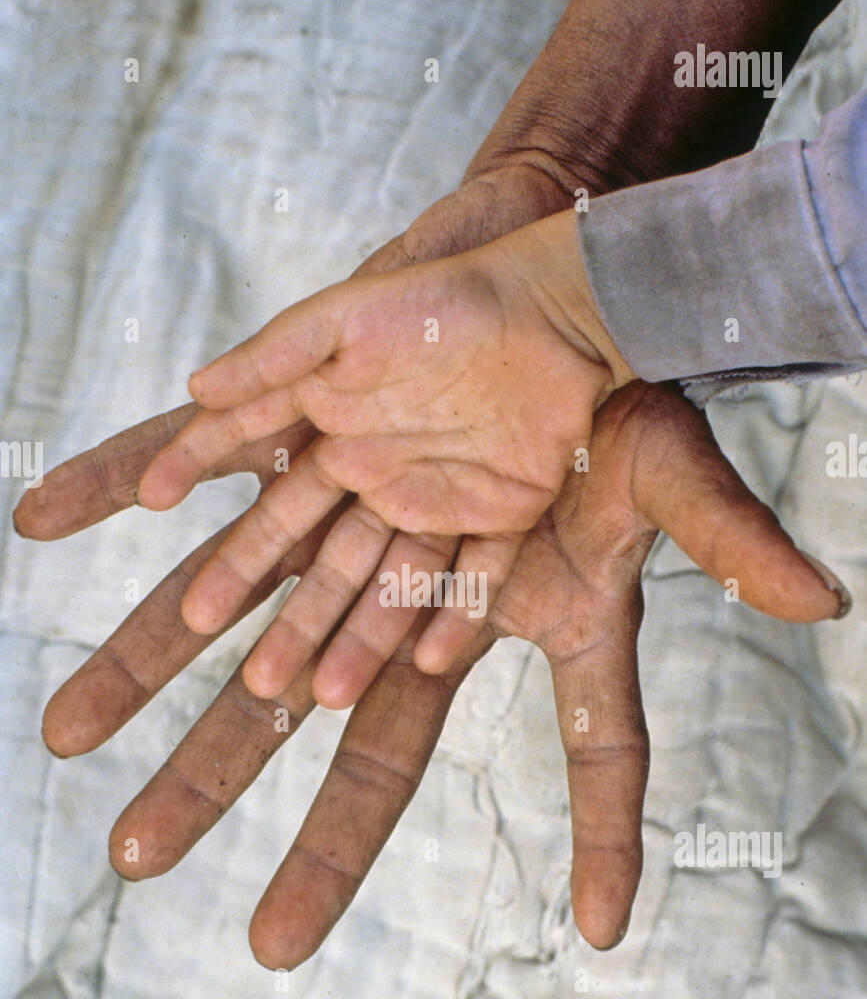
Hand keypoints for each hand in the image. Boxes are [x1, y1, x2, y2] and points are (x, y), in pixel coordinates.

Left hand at [15, 367, 843, 959]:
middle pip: (273, 705)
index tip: (284, 952)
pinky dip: (113, 481)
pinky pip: (186, 460)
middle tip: (135, 862)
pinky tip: (36, 515)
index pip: (393, 762)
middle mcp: (366, 589)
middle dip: (212, 782)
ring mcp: (317, 512)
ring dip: (136, 661)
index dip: (343, 848)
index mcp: (445, 628)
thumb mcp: (668, 476)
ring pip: (211, 597)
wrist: (554, 292)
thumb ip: (730, 545)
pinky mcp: (286, 429)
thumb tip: (826, 607)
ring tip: (58, 734)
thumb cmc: (612, 400)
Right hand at [135, 210, 632, 678]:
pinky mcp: (505, 514)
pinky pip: (477, 576)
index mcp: (340, 441)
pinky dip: (457, 614)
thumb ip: (274, 353)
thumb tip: (194, 386)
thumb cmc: (439, 302)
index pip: (278, 508)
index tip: (190, 605)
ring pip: (396, 586)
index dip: (238, 550)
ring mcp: (444, 503)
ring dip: (363, 640)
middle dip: (293, 623)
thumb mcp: (344, 317)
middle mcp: (384, 483)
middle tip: (254, 684)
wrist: (550, 303)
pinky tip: (430, 662)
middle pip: (332, 567)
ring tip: (326, 696)